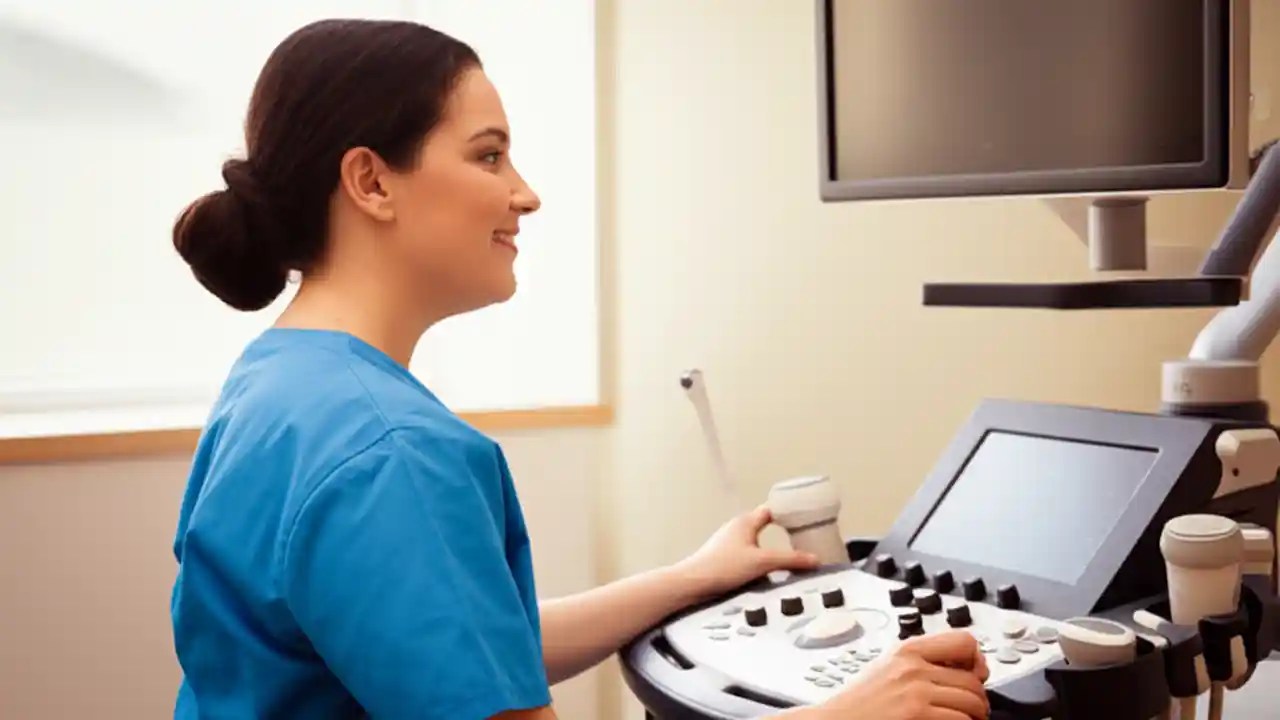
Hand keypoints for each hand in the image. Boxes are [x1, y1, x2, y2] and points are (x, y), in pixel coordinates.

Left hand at [671, 505, 820, 601]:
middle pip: (764, 527)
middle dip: (781, 534)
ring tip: (786, 561)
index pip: (770, 510)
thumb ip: (790, 560)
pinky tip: (764, 576)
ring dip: (769, 552)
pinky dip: (758, 564)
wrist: (693, 584)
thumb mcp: (763, 562)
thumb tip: (814, 559)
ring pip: (756, 544)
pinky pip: (747, 557)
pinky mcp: (724, 559)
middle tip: (799, 540)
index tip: (803, 517)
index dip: (786, 512)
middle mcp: (736, 529)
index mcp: (746, 522)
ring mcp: (729, 544)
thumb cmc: (722, 566)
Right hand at [810, 632, 990, 718]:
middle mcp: (914, 667)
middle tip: (972, 711)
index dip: (977, 661)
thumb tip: (964, 667)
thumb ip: (920, 663)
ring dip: (975, 717)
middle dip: (978, 699)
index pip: (964, 641)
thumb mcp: (888, 669)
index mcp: (907, 650)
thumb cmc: (859, 705)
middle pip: (974, 679)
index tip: (974, 675)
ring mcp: (916, 693)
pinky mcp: (918, 716)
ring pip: (973, 702)